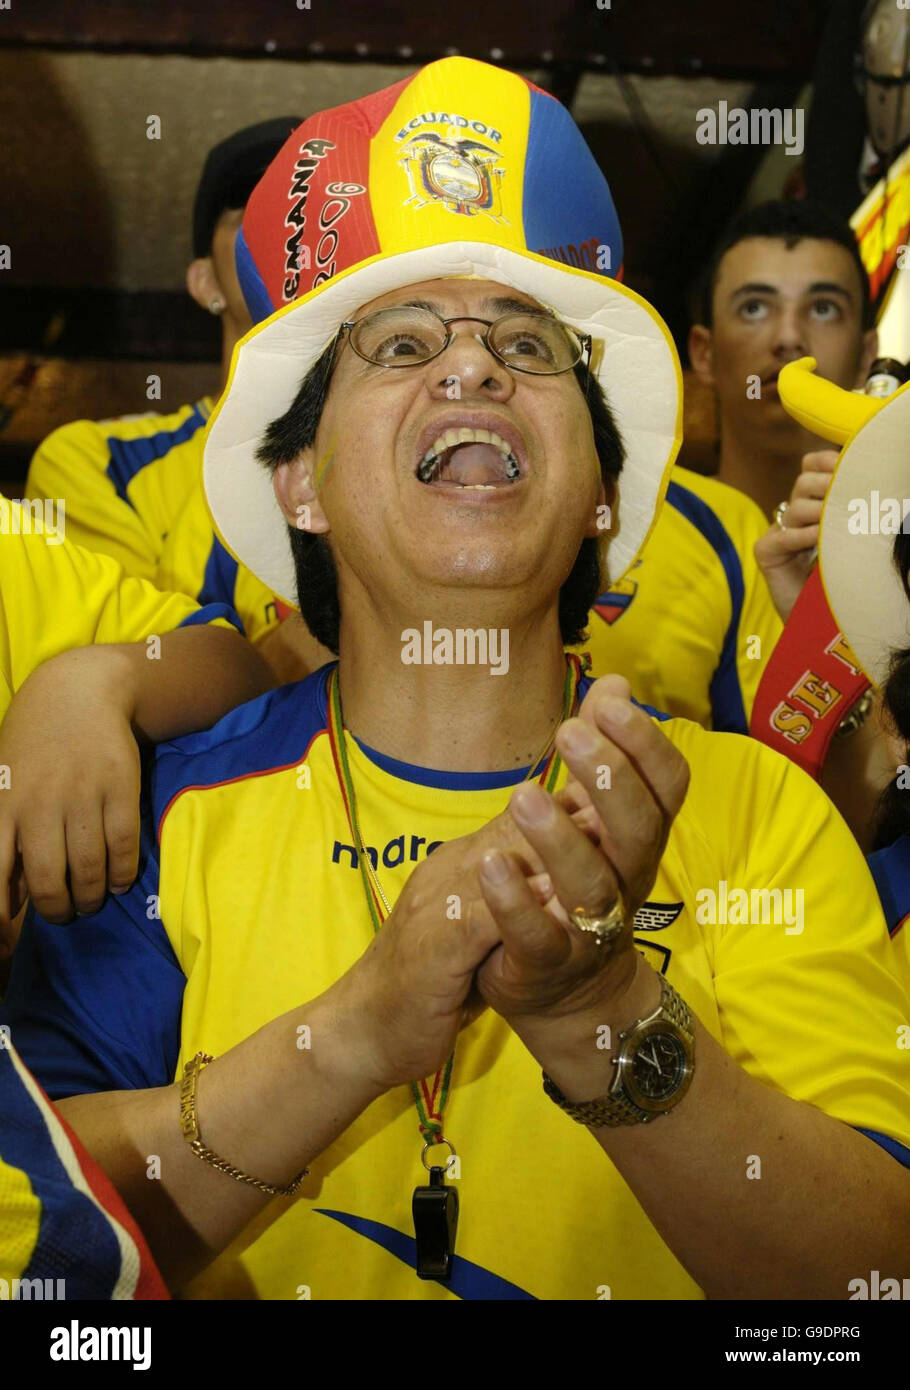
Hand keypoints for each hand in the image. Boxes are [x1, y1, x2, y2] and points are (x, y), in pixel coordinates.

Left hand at [0, 648, 141, 951]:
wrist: (77, 693)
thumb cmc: (31, 746)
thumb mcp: (3, 784)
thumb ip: (4, 834)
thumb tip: (11, 898)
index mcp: (3, 806)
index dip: (2, 921)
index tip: (7, 947)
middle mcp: (38, 804)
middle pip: (49, 881)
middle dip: (59, 910)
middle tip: (66, 913)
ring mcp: (81, 795)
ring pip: (89, 868)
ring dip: (93, 896)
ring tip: (94, 899)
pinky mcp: (119, 787)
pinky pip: (123, 846)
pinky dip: (123, 873)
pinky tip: (121, 880)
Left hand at [474, 678, 688, 1028]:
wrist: (566, 994)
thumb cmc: (573, 886)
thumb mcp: (591, 818)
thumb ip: (600, 753)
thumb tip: (613, 681)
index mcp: (639, 839)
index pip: (667, 786)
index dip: (646, 743)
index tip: (608, 701)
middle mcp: (627, 881)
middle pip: (639, 829)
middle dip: (610, 778)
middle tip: (569, 731)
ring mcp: (591, 928)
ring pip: (592, 885)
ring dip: (560, 838)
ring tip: (524, 796)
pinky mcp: (548, 965)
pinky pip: (537, 935)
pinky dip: (514, 901)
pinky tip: (490, 862)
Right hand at [754, 449, 837, 620]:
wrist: (821, 622)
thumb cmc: (841, 579)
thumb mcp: (850, 537)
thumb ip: (853, 511)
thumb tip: (872, 482)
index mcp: (814, 503)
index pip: (812, 464)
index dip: (827, 460)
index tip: (850, 465)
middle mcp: (793, 514)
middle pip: (804, 480)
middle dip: (828, 484)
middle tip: (848, 496)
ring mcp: (777, 533)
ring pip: (796, 507)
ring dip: (820, 514)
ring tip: (838, 525)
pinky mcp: (766, 553)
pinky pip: (782, 537)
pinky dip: (803, 536)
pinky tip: (819, 540)